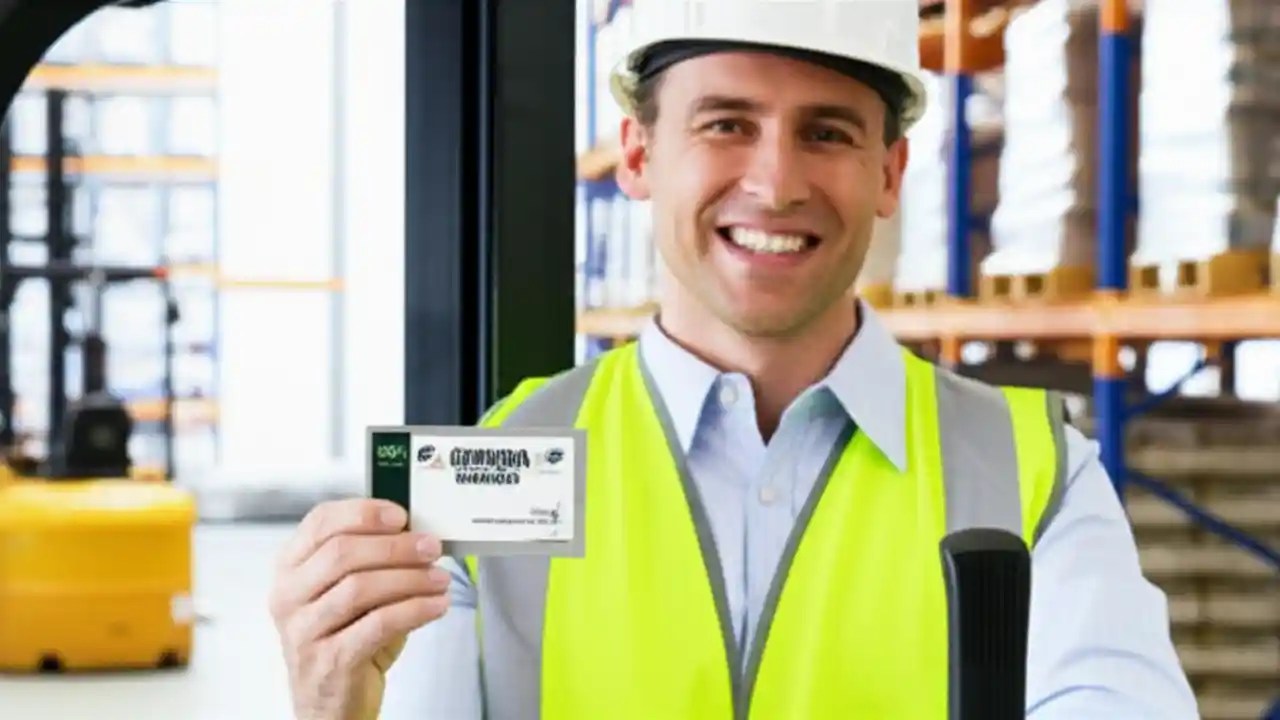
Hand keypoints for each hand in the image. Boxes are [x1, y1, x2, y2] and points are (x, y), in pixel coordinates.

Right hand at [269, 499, 451, 719]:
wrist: (331, 704)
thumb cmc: (345, 639)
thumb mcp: (350, 592)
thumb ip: (370, 559)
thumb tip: (416, 532)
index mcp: (290, 568)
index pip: (321, 522)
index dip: (364, 512)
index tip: (401, 515)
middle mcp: (289, 596)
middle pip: (342, 553)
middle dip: (395, 546)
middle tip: (431, 547)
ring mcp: (304, 631)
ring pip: (360, 588)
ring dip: (410, 578)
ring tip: (440, 578)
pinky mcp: (330, 661)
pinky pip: (378, 624)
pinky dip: (415, 609)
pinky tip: (436, 605)